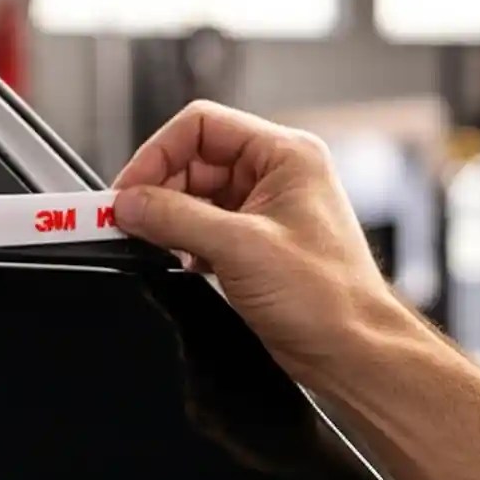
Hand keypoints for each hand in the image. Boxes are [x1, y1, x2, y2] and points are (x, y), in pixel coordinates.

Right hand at [111, 100, 407, 384]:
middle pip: (192, 160)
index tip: (129, 188)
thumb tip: (128, 203)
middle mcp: (275, 175)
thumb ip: (174, 218)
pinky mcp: (252, 243)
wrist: (353, 353)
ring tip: (149, 239)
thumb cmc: (329, 298)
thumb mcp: (239, 248)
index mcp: (285, 155)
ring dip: (167, 217)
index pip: (202, 126)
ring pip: (193, 195)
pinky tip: (180, 259)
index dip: (158, 152)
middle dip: (157, 188)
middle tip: (126, 217)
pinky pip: (200, 225)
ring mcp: (263, 209)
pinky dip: (180, 240)